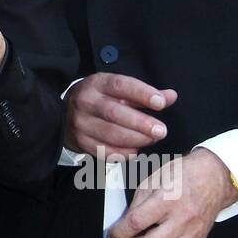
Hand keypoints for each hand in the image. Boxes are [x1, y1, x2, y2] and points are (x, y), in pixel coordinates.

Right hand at [63, 73, 177, 159]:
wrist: (66, 114)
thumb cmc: (100, 100)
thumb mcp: (118, 90)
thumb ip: (145, 94)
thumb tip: (171, 96)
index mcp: (96, 83)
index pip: (120, 86)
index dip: (142, 94)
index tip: (161, 103)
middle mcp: (85, 101)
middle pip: (115, 113)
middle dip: (141, 123)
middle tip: (161, 131)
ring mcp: (80, 123)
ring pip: (111, 135)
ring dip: (136, 140)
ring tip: (152, 139)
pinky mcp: (80, 142)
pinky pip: (106, 152)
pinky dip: (124, 153)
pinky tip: (136, 150)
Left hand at [107, 148, 237, 237]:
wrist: (214, 177)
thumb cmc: (183, 175)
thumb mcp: (154, 179)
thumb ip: (138, 203)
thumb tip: (124, 224)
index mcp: (168, 199)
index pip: (137, 222)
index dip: (119, 232)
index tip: (111, 236)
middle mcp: (182, 219)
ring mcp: (192, 233)